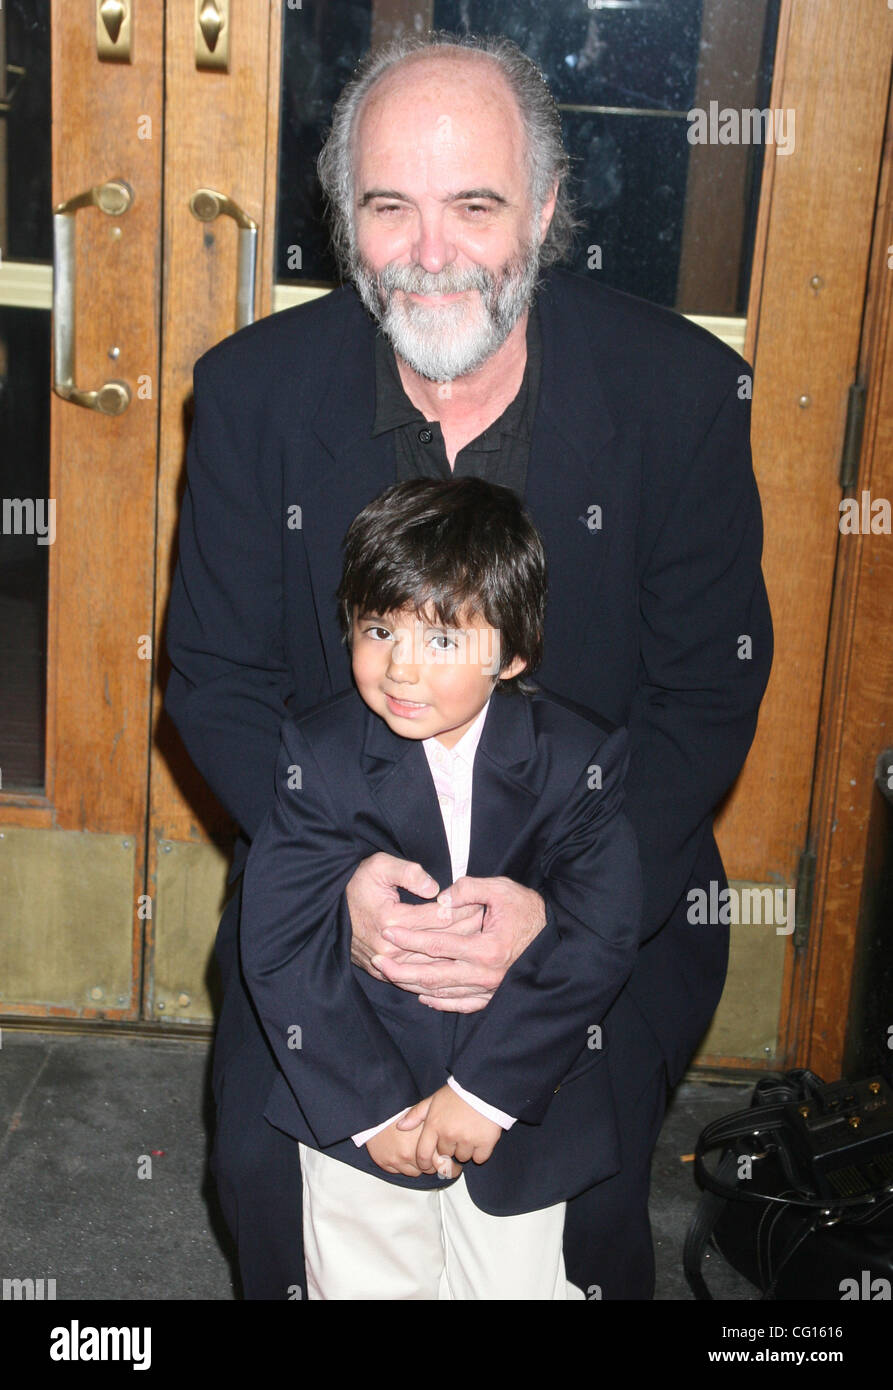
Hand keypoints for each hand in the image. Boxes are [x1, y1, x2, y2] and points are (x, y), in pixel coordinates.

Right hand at [346, 852, 483, 983]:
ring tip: (478, 939)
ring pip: (434, 963)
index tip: (480, 902)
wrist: (328, 910)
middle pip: (441, 942)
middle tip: (486, 920)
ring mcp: (388, 965)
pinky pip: (419, 979)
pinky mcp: (385, 973)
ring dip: (457, 952)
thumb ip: (408, 872)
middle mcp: (391, 948)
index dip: (462, 908)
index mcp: (391, 920)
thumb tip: (434, 887)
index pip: (440, 917)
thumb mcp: (379, 866)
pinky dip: (440, 973)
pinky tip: (457, 964)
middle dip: (467, 930)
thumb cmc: (356, 884)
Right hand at [366, 1111, 461, 1179]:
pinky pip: (400, 1172)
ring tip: (419, 1154)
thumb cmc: (402, 1109)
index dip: (451, 1168)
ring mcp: (397, 1159)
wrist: (376, 1109)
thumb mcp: (426, 1112)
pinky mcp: (385, 1163)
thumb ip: (440, 1129)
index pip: (443, 1165)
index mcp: (423, 1140)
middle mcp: (410, 1153)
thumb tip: (455, 1140)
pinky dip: (404, 1165)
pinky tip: (405, 1154)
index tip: (455, 1168)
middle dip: (436, 1166)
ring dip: (419, 1166)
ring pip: (415, 1172)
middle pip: (430, 1170)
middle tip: (441, 1163)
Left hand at [375, 876, 547, 1011]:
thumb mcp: (501, 889)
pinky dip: (442, 1002)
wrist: (554, 935)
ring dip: (415, 986)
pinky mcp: (494, 995)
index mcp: (486, 948)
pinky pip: (463, 1004)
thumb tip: (439, 898)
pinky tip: (424, 996)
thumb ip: (468, 889)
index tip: (389, 931)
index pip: (437, 944)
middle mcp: (486, 974)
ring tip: (392, 977)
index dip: (410, 938)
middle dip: (402, 969)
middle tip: (378, 961)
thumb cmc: (526, 909)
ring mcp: (490, 988)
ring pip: (444, 992)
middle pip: (434, 975)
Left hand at [398, 1086, 501, 1168]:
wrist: (483, 1085)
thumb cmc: (457, 1092)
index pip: (423, 1154)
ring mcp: (467, 1140)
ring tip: (468, 1134)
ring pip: (462, 1157)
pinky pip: (480, 1157)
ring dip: (464, 1150)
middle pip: (445, 1156)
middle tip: (454, 1135)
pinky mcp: (485, 1142)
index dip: (424, 1163)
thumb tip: (400, 1126)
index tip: (427, 1164)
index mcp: (434, 1125)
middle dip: (448, 1149)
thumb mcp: (433, 1100)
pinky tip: (479, 1138)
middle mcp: (449, 1135)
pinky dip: (480, 1152)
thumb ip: (416, 1115)